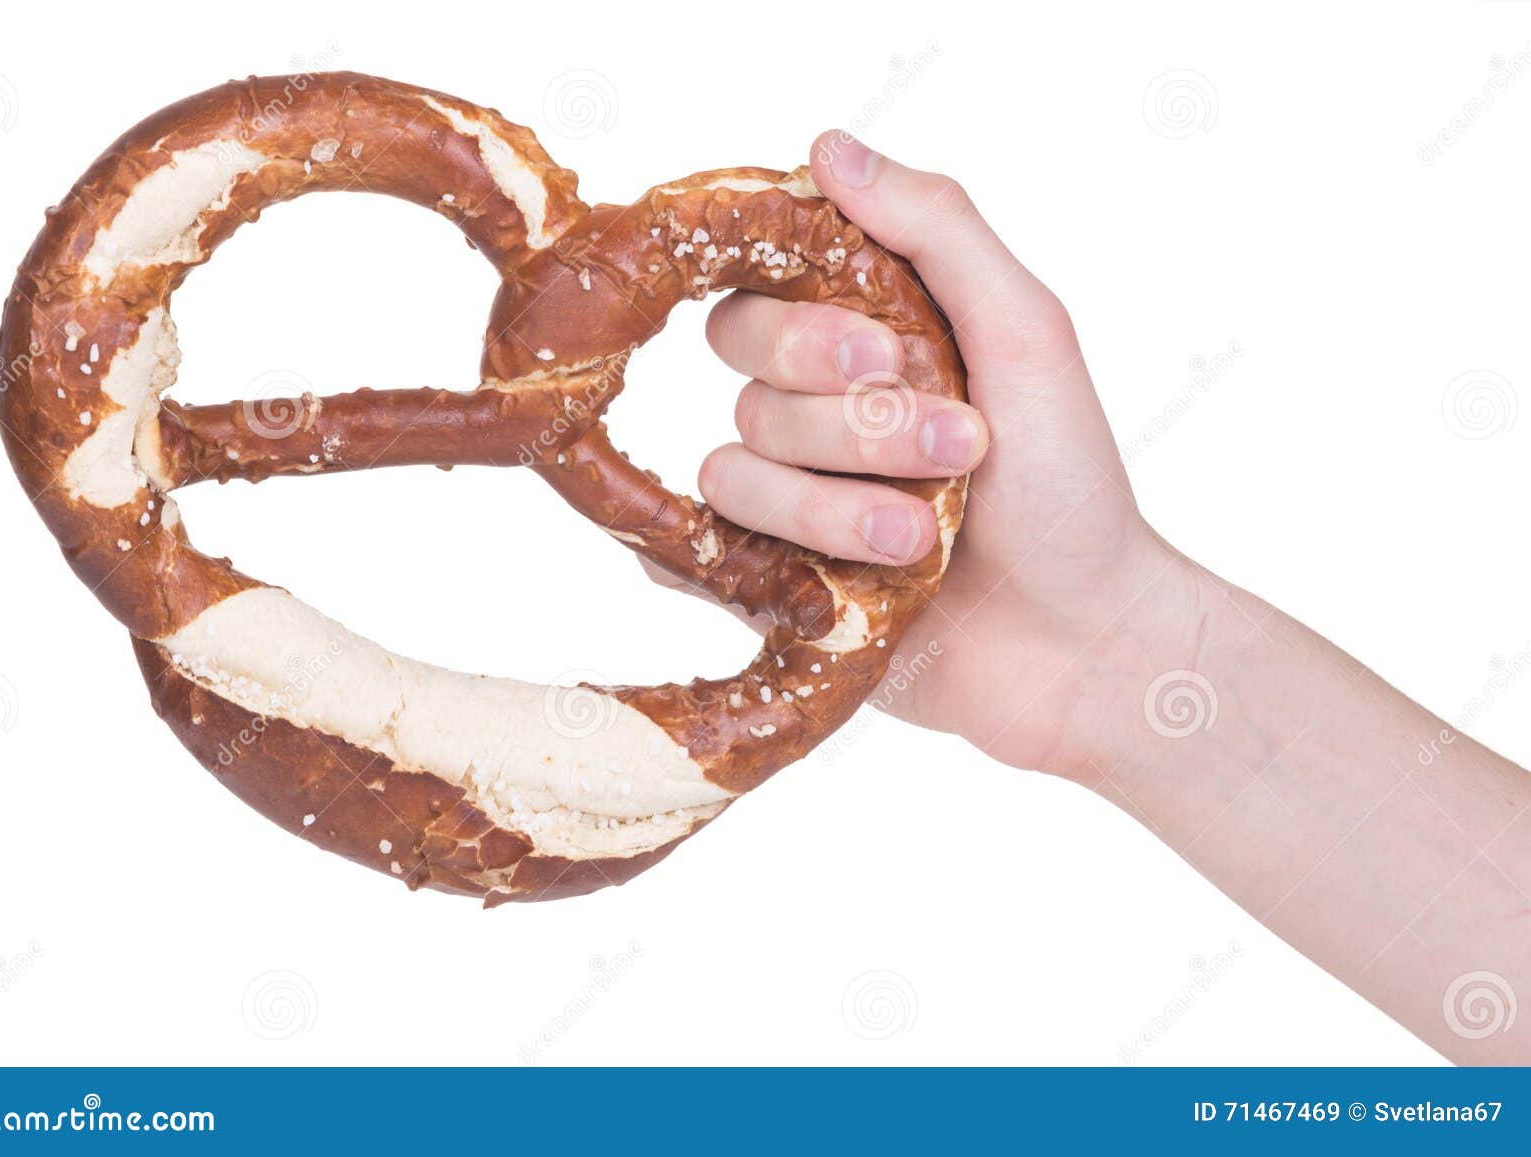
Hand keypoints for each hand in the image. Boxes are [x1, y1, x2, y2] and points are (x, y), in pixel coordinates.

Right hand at [662, 131, 1196, 774]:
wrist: (1085, 644)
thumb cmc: (1071, 487)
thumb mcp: (1026, 332)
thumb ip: (936, 230)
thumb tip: (826, 145)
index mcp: (868, 341)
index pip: (765, 294)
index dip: (805, 327)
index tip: (882, 351)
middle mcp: (819, 414)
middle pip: (746, 382)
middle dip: (848, 421)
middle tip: (956, 445)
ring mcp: (793, 502)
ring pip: (734, 472)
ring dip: (836, 506)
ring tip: (923, 536)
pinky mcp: (774, 586)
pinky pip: (694, 555)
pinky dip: (739, 558)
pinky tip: (809, 573)